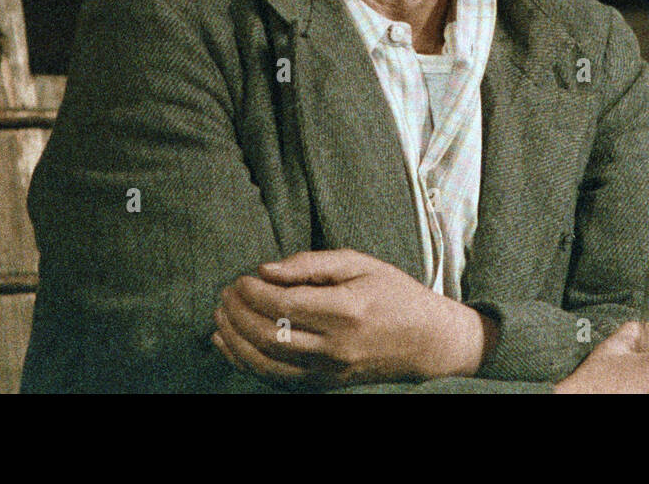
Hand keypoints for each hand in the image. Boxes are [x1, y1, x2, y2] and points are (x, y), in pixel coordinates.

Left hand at [211, 249, 495, 386]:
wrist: (427, 341)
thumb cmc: (393, 293)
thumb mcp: (359, 263)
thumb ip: (310, 263)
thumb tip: (266, 269)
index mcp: (345, 310)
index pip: (283, 303)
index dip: (253, 291)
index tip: (241, 277)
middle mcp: (335, 347)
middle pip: (268, 334)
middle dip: (238, 312)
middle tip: (225, 293)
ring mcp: (329, 372)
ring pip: (266, 363)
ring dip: (235, 339)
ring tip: (221, 316)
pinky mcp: (324, 385)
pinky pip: (275, 380)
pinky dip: (246, 364)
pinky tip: (230, 344)